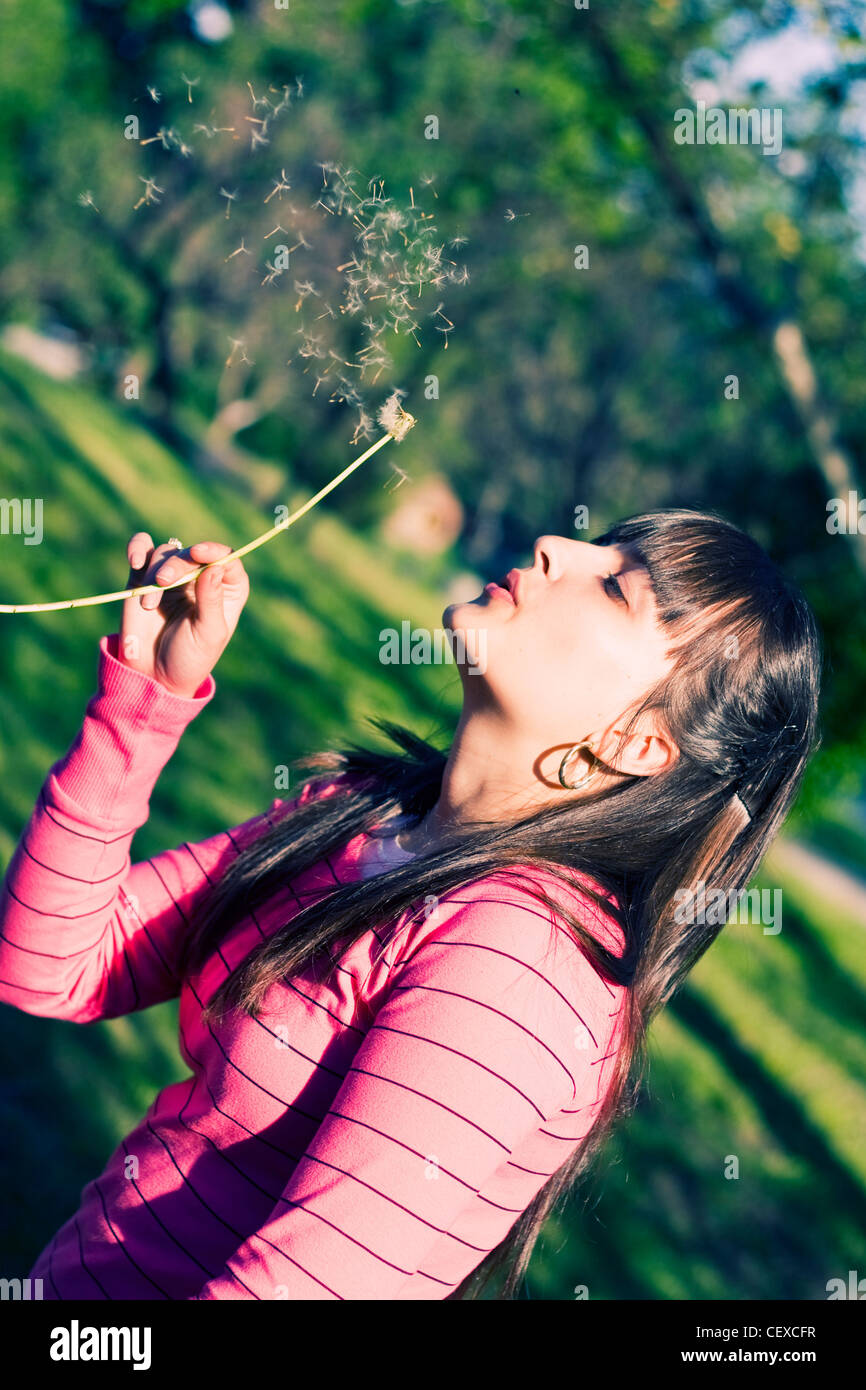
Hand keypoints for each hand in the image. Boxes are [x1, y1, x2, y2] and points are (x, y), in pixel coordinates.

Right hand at [117, 534, 249, 697]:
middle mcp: (200, 579)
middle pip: (193, 554)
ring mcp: (172, 577)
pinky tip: (135, 561)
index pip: (227, 559)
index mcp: (226, 591)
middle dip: (178, 564)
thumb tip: (215, 567)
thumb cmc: (189, 658)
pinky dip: (137, 548)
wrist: (152, 675)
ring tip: (148, 603)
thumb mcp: (207, 633)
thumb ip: (211, 600)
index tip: (198, 554)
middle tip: (163, 582)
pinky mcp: (143, 578)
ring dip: (155, 570)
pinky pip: (142, 550)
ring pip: (166, 553)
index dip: (214, 551)